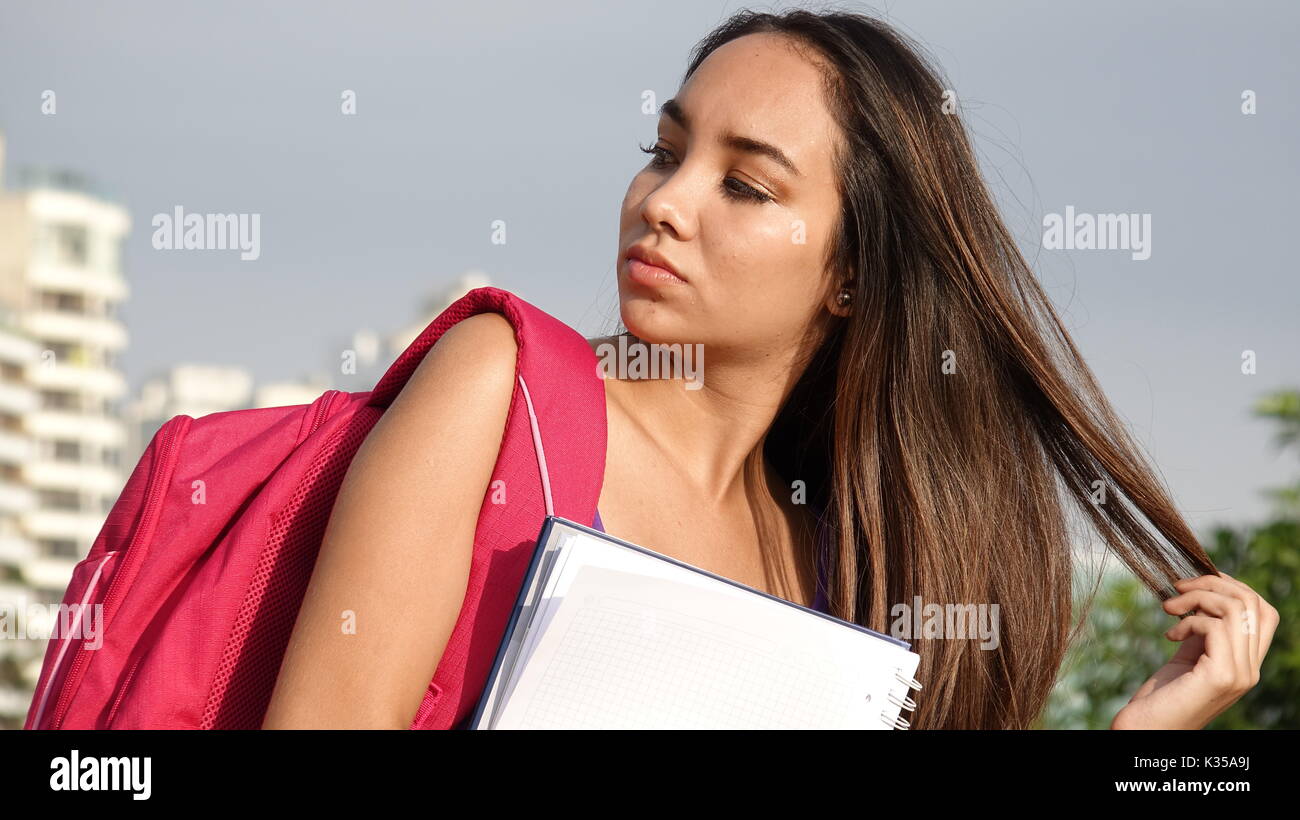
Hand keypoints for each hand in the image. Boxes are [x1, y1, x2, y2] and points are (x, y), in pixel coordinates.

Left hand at [1111, 572, 1277, 729]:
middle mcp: (1251, 670)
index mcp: (1248, 663)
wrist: (1147, 729)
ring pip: (1234, 609)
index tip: (1199, 582)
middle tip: (1177, 589)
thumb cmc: (1163, 694)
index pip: (1264, 612)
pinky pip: (1214, 626)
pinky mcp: (1221, 676)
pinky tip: (1169, 635)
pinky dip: (1187, 620)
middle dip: (1212, 584)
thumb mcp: (1190, 655)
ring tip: (1168, 609)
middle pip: (1251, 603)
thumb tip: (1204, 595)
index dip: (1234, 587)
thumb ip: (1204, 631)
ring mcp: (1240, 674)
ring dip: (1195, 598)